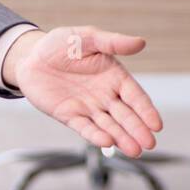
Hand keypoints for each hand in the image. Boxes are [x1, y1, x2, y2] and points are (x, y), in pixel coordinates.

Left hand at [2, 26, 162, 156]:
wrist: (31, 56)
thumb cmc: (62, 44)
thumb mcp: (87, 38)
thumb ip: (112, 42)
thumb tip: (141, 42)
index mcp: (115, 77)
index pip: (135, 97)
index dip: (146, 111)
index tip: (157, 125)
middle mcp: (105, 95)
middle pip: (125, 115)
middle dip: (137, 130)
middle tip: (149, 144)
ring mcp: (88, 107)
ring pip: (108, 125)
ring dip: (121, 138)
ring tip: (134, 151)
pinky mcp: (69, 115)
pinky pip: (84, 127)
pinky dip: (95, 136)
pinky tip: (107, 143)